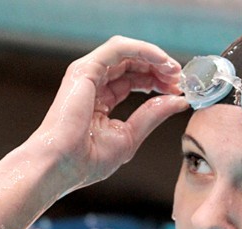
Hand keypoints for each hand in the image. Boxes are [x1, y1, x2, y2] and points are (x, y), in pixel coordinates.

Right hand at [26, 36, 188, 190]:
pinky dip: (144, 50)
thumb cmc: (87, 160)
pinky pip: (119, 48)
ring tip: (174, 71)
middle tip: (180, 79)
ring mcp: (88, 74)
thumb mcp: (130, 136)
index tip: (179, 90)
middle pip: (133, 63)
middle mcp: (94, 83)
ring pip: (127, 51)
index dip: (159, 81)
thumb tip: (179, 101)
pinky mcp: (85, 69)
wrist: (61, 166)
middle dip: (160, 68)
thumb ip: (153, 115)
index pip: (134, 79)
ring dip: (155, 57)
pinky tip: (162, 62)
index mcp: (101, 99)